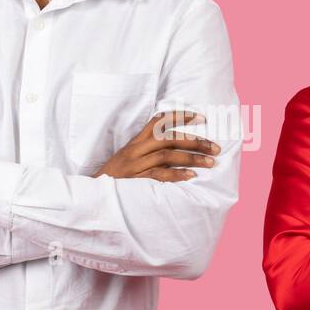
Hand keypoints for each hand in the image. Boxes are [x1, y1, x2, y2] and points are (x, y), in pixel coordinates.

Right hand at [93, 110, 220, 180]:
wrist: (94, 192)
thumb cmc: (117, 175)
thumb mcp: (131, 156)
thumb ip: (149, 148)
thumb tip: (178, 146)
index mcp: (137, 141)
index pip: (159, 121)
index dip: (180, 117)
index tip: (202, 117)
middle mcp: (136, 149)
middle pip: (168, 138)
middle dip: (194, 141)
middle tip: (215, 148)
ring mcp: (135, 165)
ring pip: (166, 155)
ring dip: (191, 158)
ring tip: (210, 163)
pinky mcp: (135, 181)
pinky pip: (158, 175)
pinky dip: (176, 175)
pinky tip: (191, 176)